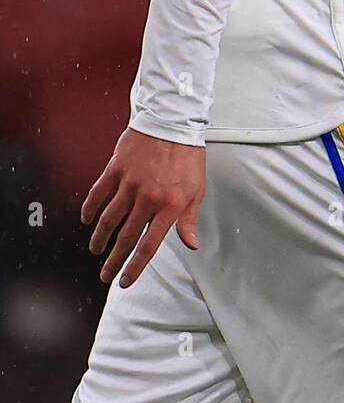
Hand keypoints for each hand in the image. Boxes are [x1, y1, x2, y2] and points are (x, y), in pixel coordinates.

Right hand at [81, 127, 205, 287]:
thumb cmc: (187, 155)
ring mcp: (129, 184)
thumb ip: (189, 219)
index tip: (125, 280)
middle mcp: (148, 198)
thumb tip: (190, 244)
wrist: (173, 121)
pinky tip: (88, 220)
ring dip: (100, 239)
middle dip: (114, 260)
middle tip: (106, 274)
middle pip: (125, 238)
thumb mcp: (197, 189)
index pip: (149, 245)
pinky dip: (90, 209)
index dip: (135, 267)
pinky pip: (98, 194)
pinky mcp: (116, 169)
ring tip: (96, 250)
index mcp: (169, 206)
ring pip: (109, 220)